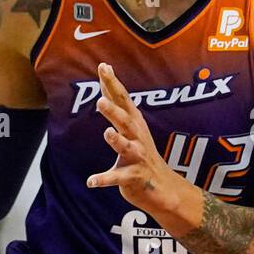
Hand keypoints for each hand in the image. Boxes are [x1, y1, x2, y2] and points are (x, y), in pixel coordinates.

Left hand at [87, 63, 180, 208]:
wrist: (162, 187)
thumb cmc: (141, 152)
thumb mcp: (131, 126)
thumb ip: (116, 103)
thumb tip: (105, 75)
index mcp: (134, 124)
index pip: (122, 100)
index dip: (112, 84)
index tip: (103, 66)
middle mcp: (137, 137)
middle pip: (126, 121)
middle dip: (114, 112)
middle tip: (100, 102)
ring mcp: (137, 157)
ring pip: (126, 147)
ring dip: (117, 140)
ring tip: (107, 133)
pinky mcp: (134, 177)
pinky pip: (118, 178)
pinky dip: (104, 179)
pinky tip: (91, 182)